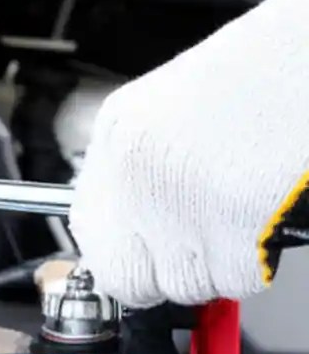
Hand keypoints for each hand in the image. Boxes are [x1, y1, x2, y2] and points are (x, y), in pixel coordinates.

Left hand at [69, 0, 308, 308]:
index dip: (123, 254)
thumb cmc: (263, 69)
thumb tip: (132, 231)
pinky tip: (265, 218)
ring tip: (243, 216)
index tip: (146, 256)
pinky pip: (235, 279)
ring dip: (216, 267)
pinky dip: (256, 263)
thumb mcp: (170, 106)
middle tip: (198, 254)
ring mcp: (181, 198)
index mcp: (118, 133)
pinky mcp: (234, 221)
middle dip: (162, 278)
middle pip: (125, 277)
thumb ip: (140, 168)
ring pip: (183, 284)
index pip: (88, 233)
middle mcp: (138, 168)